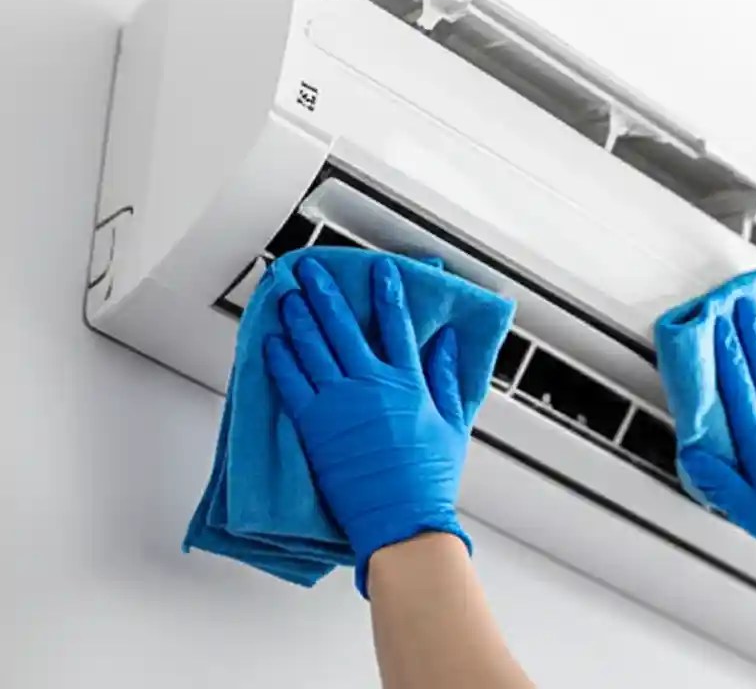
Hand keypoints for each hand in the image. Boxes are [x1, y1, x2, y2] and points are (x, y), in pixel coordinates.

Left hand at [265, 257, 470, 595]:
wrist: (401, 518)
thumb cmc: (429, 479)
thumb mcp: (451, 424)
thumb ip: (447, 379)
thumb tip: (447, 344)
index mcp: (408, 381)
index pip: (396, 324)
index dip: (386, 292)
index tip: (378, 269)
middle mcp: (371, 384)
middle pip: (343, 326)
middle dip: (326, 292)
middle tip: (312, 270)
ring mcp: (339, 403)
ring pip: (313, 347)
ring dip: (299, 317)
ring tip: (289, 295)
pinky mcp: (314, 426)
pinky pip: (291, 383)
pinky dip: (280, 359)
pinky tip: (272, 341)